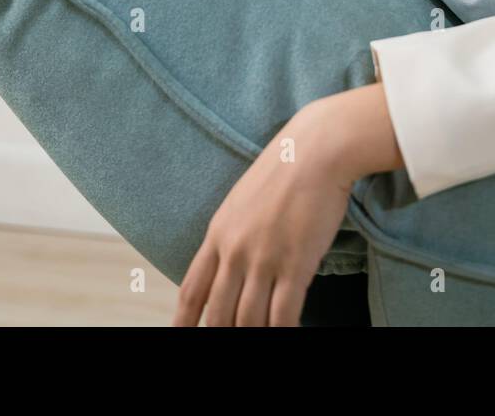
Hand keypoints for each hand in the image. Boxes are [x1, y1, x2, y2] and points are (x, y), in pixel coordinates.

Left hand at [171, 103, 354, 325]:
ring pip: (249, 320)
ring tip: (258, 339)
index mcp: (218, 234)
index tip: (180, 335)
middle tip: (224, 343)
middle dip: (220, 334)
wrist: (315, 151)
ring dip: (253, 335)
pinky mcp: (295, 265)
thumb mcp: (242, 202)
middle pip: (218, 313)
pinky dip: (282, 331)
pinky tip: (286, 334)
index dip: (184, 320)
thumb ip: (233, 234)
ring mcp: (264, 259)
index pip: (192, 290)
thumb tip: (231, 264)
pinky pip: (283, 314)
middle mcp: (235, 251)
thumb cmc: (284, 171)